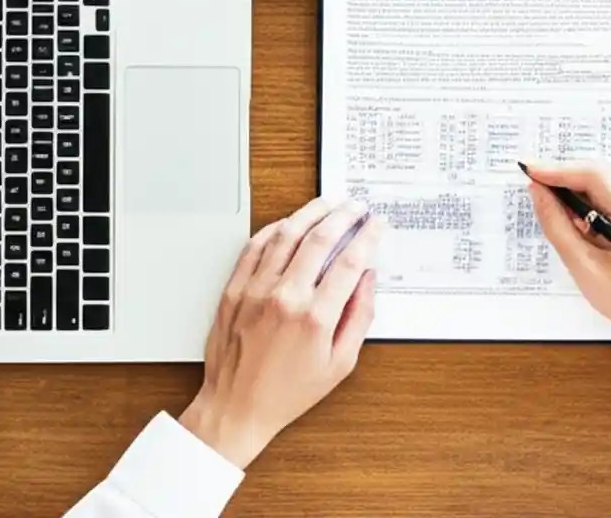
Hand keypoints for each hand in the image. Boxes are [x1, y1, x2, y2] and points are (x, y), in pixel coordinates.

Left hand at [179, 198, 384, 467]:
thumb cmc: (286, 392)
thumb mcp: (339, 364)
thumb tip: (368, 281)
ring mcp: (256, 290)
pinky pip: (255, 246)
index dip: (368, 236)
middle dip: (343, 216)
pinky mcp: (234, 289)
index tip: (376, 225)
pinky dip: (275, 228)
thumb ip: (359, 318)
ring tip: (327, 203)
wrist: (236, 407)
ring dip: (310, 212)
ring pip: (286, 234)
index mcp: (315, 318)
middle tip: (356, 207)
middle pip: (319, 238)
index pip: (350, 261)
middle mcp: (284, 298)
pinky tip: (289, 223)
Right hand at [524, 161, 610, 371]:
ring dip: (578, 191)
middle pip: (600, 174)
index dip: (558, 170)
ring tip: (557, 211)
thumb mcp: (584, 265)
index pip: (594, 175)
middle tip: (535, 188)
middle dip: (565, 179)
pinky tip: (580, 221)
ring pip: (606, 182)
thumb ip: (557, 225)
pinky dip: (592, 201)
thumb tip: (537, 192)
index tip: (529, 170)